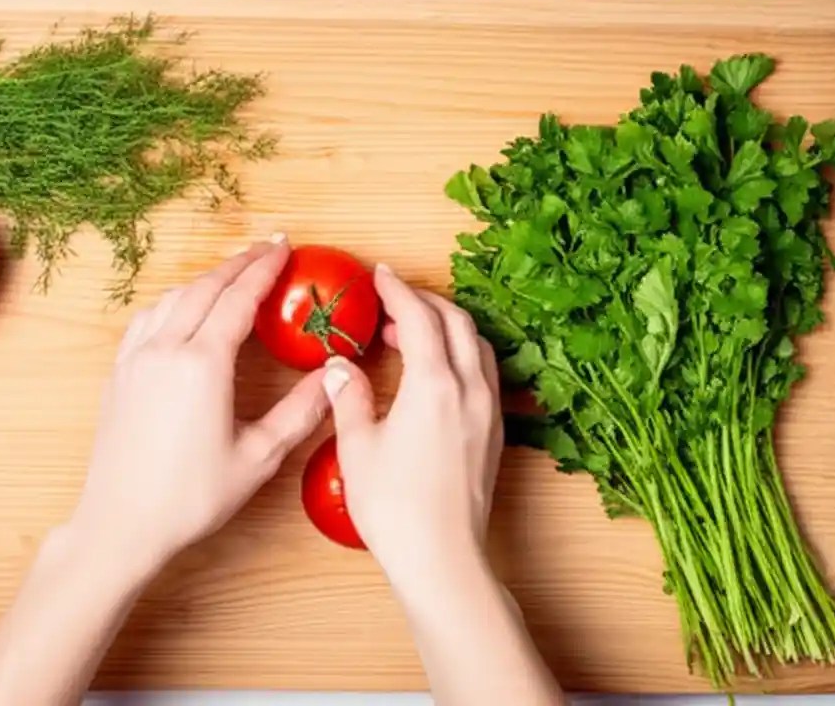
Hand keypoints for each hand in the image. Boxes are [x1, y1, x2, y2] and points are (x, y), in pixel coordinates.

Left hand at [71, 236, 329, 566]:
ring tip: (232, 275)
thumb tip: (334, 377)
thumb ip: (300, 411)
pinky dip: (173, 301)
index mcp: (202, 365)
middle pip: (205, 287)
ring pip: (172, 298)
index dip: (264, 269)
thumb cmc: (190, 499)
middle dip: (238, 263)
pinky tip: (183, 309)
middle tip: (267, 249)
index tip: (285, 249)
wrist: (120, 524)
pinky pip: (146, 319)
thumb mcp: (258, 458)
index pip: (239, 298)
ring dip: (205, 279)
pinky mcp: (118, 375)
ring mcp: (135, 360)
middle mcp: (164, 350)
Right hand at [323, 263, 502, 583]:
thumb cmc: (395, 509)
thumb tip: (340, 367)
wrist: (442, 558)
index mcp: (433, 386)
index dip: (399, 290)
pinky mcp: (494, 434)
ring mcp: (488, 413)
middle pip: (457, 322)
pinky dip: (461, 356)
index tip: (381, 275)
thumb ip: (349, 397)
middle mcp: (470, 391)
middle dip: (426, 302)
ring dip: (447, 328)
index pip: (420, 317)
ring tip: (412, 335)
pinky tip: (435, 373)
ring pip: (476, 347)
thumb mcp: (358, 447)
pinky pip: (484, 374)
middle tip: (394, 301)